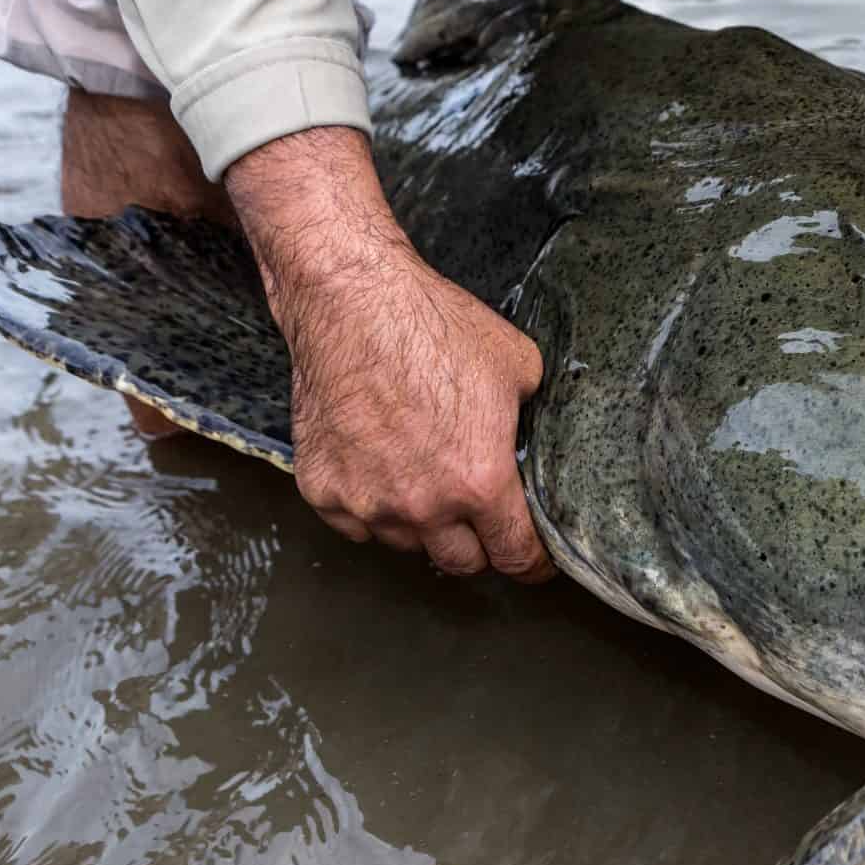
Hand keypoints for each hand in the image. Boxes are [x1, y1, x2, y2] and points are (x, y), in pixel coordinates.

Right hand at [226, 127, 556, 580]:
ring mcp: (367, 502)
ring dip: (423, 526)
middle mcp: (423, 506)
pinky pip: (356, 524)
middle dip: (478, 545)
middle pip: (461, 562)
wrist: (352, 301)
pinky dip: (371, 508)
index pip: (515, 557)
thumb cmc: (435, 326)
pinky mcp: (323, 489)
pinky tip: (382, 469)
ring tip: (427, 480)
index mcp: (480, 483)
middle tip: (480, 516)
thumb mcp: (519, 368)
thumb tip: (541, 442)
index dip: (532, 564)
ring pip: (406, 544)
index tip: (534, 562)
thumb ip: (533, 420)